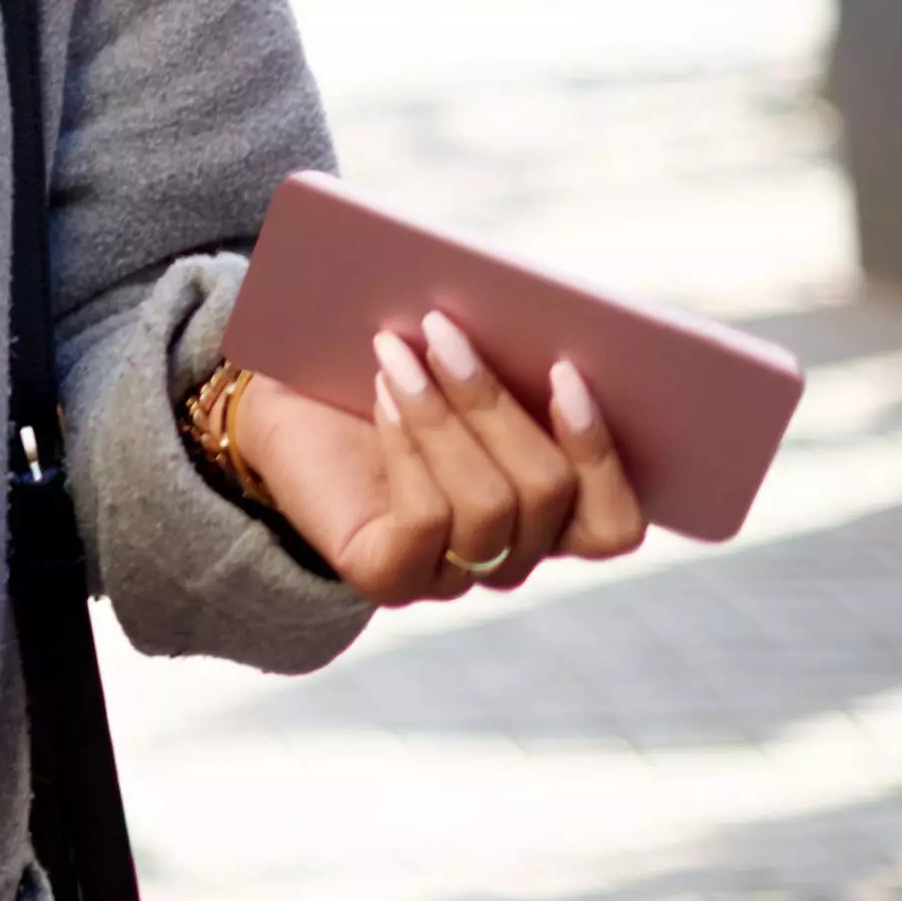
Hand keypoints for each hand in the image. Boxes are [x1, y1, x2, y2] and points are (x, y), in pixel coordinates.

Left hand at [216, 315, 648, 606]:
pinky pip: (426, 521)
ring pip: (491, 505)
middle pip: (549, 493)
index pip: (614, 525)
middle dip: (499, 405)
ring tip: (398, 354)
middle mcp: (513, 556)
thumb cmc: (384, 384)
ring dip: (445, 418)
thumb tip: (551, 323)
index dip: (601, 452)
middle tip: (446, 332)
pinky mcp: (391, 576)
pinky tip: (384, 394)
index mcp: (552, 516)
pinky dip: (408, 448)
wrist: (287, 416)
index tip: (565, 371)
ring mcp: (454, 576)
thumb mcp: (460, 374)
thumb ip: (518, 367)